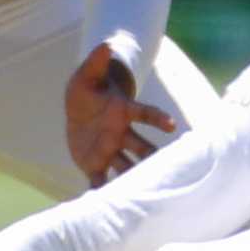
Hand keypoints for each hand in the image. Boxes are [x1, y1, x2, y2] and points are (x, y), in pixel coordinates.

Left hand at [64, 41, 177, 184]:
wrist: (78, 109)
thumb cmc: (87, 89)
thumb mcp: (87, 74)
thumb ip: (96, 61)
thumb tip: (107, 44)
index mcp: (122, 111)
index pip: (144, 114)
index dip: (157, 118)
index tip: (171, 125)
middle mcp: (121, 134)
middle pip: (142, 147)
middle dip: (153, 158)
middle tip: (168, 172)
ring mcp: (110, 150)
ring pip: (127, 167)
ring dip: (132, 180)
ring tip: (141, 197)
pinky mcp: (95, 163)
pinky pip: (100, 179)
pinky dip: (101, 192)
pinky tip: (102, 206)